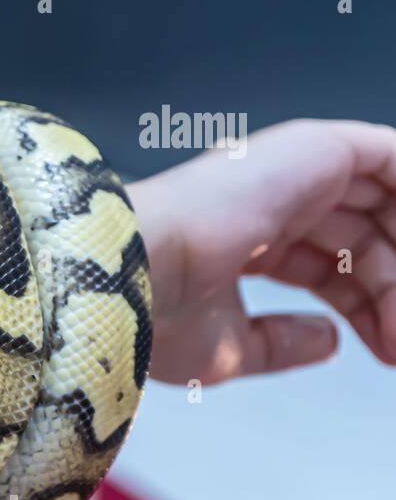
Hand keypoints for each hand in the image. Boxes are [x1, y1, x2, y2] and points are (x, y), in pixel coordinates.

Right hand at [128, 119, 395, 384]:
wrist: (130, 276)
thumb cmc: (152, 313)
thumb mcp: (229, 349)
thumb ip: (282, 343)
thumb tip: (328, 339)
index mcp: (244, 239)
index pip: (328, 268)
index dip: (364, 309)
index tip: (388, 352)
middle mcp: (269, 199)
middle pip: (364, 239)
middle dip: (393, 291)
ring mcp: (292, 170)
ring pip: (385, 201)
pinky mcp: (314, 147)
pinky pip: (394, 158)